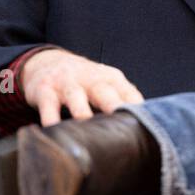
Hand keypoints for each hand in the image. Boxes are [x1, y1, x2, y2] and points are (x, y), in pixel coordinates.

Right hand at [21, 49, 143, 125]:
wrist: (47, 62)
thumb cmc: (85, 81)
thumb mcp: (106, 84)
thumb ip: (124, 101)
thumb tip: (148, 127)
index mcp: (111, 78)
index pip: (128, 92)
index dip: (137, 107)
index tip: (147, 123)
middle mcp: (90, 78)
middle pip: (104, 92)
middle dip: (114, 105)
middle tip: (122, 124)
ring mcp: (67, 84)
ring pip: (76, 98)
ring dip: (82, 112)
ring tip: (88, 128)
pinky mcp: (45, 91)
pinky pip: (48, 106)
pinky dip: (50, 119)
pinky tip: (54, 132)